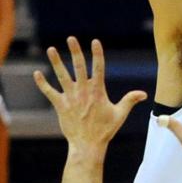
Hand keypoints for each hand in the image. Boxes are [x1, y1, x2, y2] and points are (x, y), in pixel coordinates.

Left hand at [34, 38, 146, 152]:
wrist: (88, 144)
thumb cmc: (105, 129)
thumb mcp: (120, 114)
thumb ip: (130, 100)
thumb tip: (143, 93)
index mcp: (98, 91)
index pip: (98, 68)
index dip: (97, 54)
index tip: (95, 41)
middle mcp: (83, 91)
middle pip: (78, 67)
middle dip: (75, 51)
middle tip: (71, 38)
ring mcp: (70, 97)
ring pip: (62, 76)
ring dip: (56, 62)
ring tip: (51, 49)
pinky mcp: (60, 105)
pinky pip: (49, 92)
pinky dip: (42, 83)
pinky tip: (37, 74)